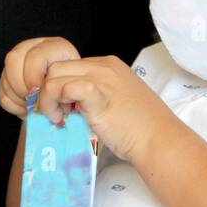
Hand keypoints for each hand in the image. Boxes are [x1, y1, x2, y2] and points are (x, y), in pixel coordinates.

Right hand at [0, 36, 80, 117]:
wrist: (69, 96)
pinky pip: (2, 89)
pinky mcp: (9, 73)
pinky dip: (12, 103)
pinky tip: (26, 107)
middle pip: (14, 58)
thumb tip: (51, 103)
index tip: (40, 93)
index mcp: (56, 47)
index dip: (34, 76)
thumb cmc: (77, 92)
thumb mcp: (76, 88)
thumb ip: (64, 91)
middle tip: (32, 101)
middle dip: (21, 85)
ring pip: (5, 73)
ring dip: (17, 96)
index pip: (36, 56)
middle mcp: (36, 46)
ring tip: (32, 106)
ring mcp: (20, 59)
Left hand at [36, 54, 173, 164]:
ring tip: (59, 118)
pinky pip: (63, 87)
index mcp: (108, 65)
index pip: (69, 66)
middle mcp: (104, 65)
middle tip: (58, 114)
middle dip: (49, 90)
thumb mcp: (114, 102)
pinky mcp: (97, 92)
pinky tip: (62, 119)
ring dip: (47, 98)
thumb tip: (67, 104)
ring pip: (54, 75)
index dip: (59, 87)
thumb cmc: (140, 129)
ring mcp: (101, 77)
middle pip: (57, 67)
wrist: (158, 140)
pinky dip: (54, 103)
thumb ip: (93, 95)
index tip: (63, 109)